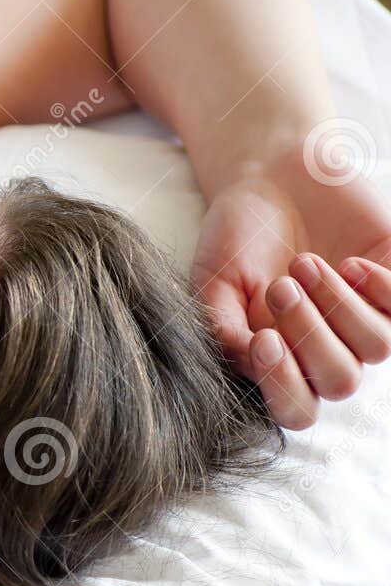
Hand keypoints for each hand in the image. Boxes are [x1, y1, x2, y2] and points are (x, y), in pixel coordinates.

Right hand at [193, 145, 390, 428]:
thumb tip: (251, 363)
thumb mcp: (212, 284)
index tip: (264, 339)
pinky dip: (378, 287)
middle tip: (281, 287)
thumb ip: (223, 331)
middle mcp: (326, 348)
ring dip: (338, 305)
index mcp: (280, 360)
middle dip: (310, 335)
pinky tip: (349, 263)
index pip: (296, 409)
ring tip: (306, 263)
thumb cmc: (236, 236)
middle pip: (340, 381)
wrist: (269, 176)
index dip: (285, 386)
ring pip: (376, 347)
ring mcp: (365, 318)